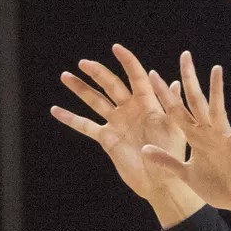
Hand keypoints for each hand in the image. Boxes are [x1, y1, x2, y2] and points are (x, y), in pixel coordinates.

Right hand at [50, 43, 202, 224]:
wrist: (162, 182)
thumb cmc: (173, 155)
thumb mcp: (175, 128)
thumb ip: (171, 106)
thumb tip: (174, 81)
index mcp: (148, 104)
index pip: (136, 77)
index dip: (127, 62)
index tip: (116, 48)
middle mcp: (130, 109)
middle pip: (111, 85)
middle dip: (98, 73)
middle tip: (84, 63)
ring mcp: (117, 123)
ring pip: (95, 101)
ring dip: (80, 89)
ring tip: (65, 76)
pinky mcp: (107, 138)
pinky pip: (86, 126)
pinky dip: (71, 119)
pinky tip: (55, 110)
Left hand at [137, 51, 230, 230]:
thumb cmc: (216, 186)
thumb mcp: (184, 173)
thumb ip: (166, 159)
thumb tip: (144, 148)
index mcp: (195, 136)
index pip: (176, 110)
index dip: (165, 93)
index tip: (153, 74)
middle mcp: (208, 133)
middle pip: (196, 101)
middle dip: (189, 79)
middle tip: (184, 55)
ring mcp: (223, 140)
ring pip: (217, 111)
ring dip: (217, 91)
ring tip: (216, 70)